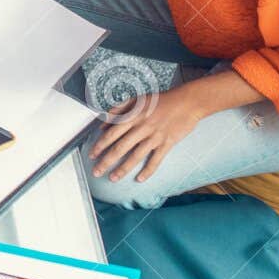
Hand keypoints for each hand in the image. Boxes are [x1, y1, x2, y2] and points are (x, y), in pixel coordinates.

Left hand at [89, 86, 205, 183]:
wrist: (187, 102)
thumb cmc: (161, 100)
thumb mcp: (137, 99)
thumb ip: (118, 110)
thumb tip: (103, 123)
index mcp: (133, 116)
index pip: (111, 134)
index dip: (100, 145)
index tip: (91, 155)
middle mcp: (142, 127)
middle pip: (120, 148)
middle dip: (106, 161)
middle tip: (96, 172)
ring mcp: (155, 136)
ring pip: (135, 156)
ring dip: (123, 169)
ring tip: (113, 178)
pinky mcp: (167, 143)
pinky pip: (156, 160)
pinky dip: (148, 170)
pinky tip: (139, 179)